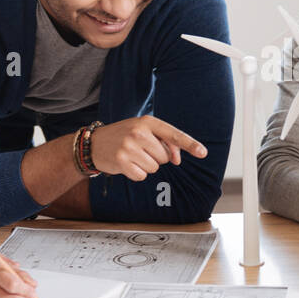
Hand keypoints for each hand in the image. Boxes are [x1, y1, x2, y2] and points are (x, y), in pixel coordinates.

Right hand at [87, 116, 207, 180]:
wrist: (94, 143)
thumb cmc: (125, 137)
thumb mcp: (144, 132)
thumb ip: (164, 142)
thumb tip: (176, 160)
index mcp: (148, 121)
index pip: (174, 134)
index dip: (190, 144)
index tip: (203, 153)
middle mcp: (139, 132)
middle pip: (165, 156)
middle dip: (156, 157)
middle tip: (140, 149)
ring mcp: (129, 147)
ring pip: (155, 167)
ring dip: (146, 165)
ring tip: (133, 156)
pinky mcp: (121, 161)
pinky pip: (142, 176)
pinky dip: (136, 173)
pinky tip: (126, 164)